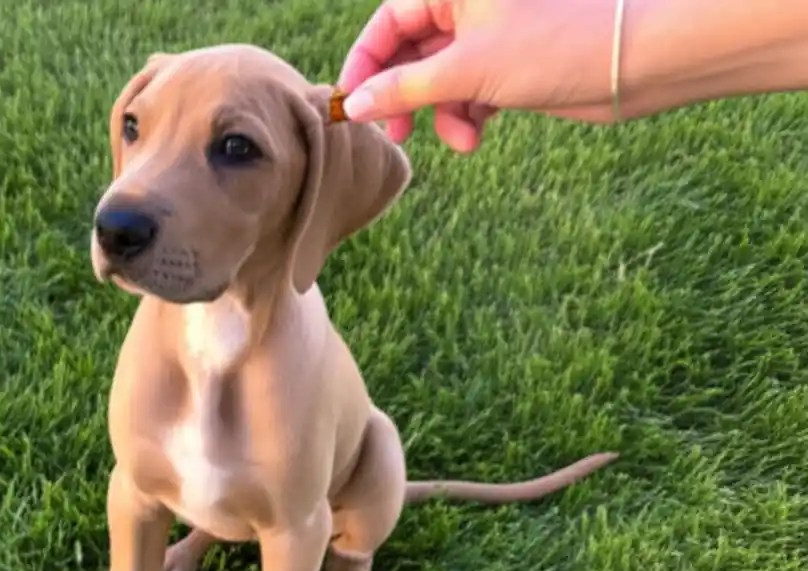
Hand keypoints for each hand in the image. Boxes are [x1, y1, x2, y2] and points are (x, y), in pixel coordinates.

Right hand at [338, 0, 622, 152]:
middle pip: (411, 52)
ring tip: (458, 139)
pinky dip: (466, 117)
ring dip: (440, 113)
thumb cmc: (556, 45)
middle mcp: (469, 6)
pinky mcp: (510, 65)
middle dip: (404, 95)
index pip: (389, 21)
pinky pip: (468, 92)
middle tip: (395, 133)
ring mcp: (491, 36)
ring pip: (439, 79)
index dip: (366, 63)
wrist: (637, 61)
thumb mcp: (466, 69)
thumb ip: (403, 88)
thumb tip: (354, 105)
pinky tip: (475, 137)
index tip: (351, 104)